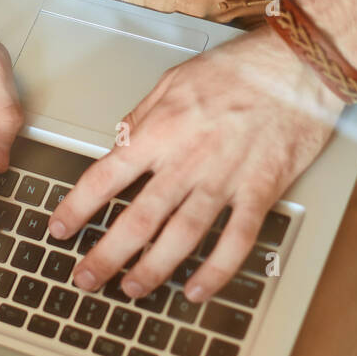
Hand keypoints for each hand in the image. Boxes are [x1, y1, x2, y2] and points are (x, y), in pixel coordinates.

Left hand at [49, 28, 343, 303]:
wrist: (296, 65)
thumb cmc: (239, 67)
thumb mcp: (175, 79)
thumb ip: (144, 115)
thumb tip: (120, 141)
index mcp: (161, 131)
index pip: (105, 177)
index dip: (77, 208)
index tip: (60, 229)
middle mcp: (187, 161)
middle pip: (137, 219)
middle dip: (106, 255)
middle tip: (85, 278)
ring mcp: (224, 180)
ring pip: (180, 237)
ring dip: (152, 269)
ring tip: (132, 289)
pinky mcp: (260, 191)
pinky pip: (235, 241)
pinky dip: (215, 271)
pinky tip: (197, 290)